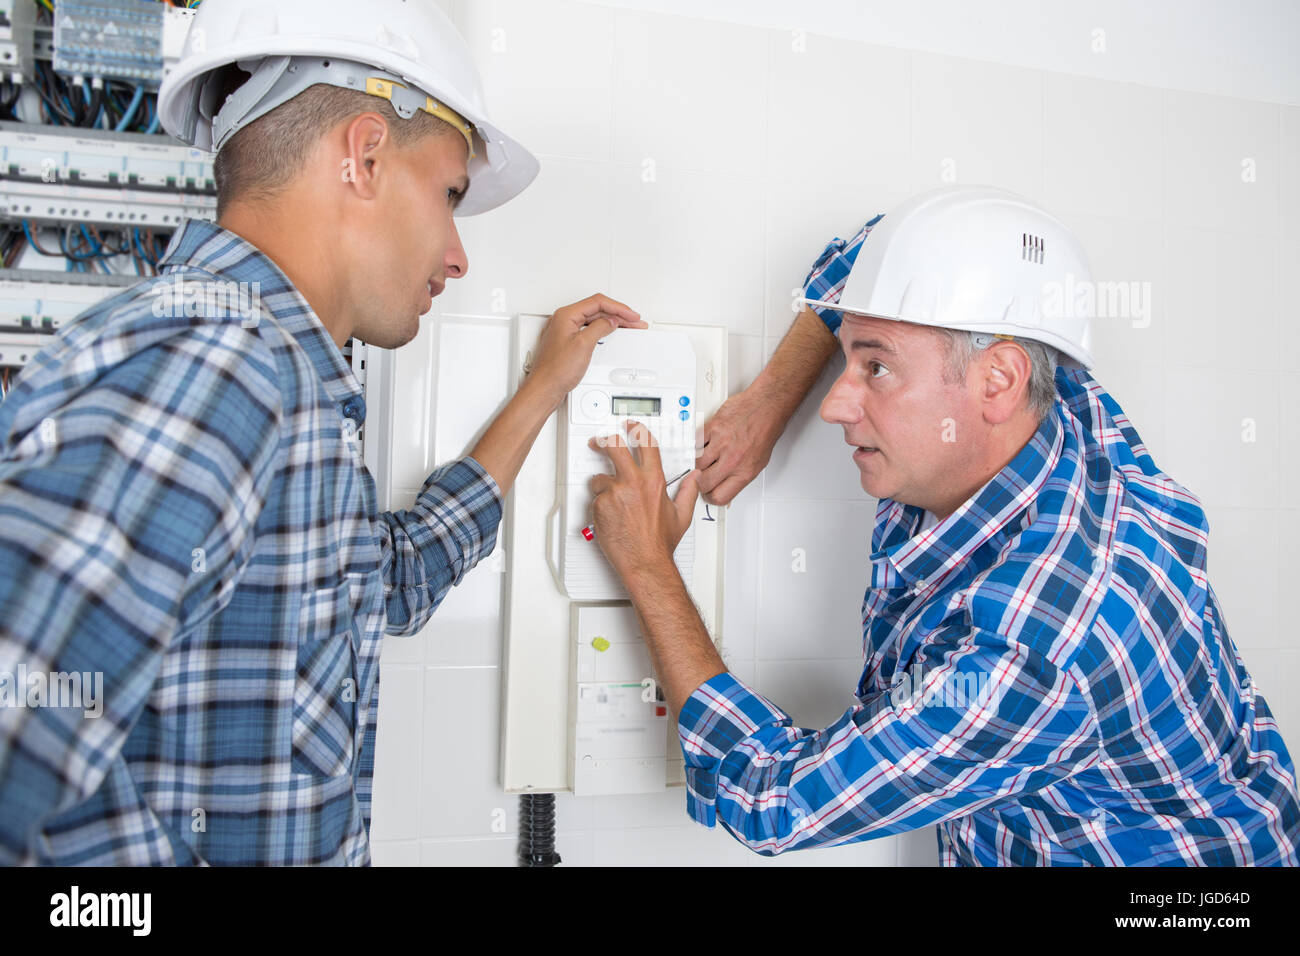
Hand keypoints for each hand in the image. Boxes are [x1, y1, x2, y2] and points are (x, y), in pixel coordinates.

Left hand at [528, 294, 645, 407]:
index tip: (631, 315)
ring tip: (628, 326)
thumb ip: (600, 328)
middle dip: (618, 314)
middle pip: (597, 309)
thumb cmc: (556, 370)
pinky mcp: (568, 341)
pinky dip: (603, 330)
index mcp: (566, 315)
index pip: (597, 302)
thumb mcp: (584, 345)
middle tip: (634, 321)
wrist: (545, 388)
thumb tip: (610, 321)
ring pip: (594, 319)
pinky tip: (611, 333)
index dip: (618, 308)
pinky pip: (589, 329)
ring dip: (612, 321)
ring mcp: (566, 330)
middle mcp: (564, 320)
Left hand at [589, 420, 698, 581]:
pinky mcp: (601, 506)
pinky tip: (609, 516)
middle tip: (598, 442)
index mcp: (654, 480)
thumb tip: (694, 478)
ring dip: (601, 485)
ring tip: (609, 499)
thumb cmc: (660, 543)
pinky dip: (599, 505)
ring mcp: (615, 493)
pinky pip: (595, 499)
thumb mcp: (681, 514)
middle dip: (604, 441)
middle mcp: (634, 482)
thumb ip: (688, 491)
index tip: (630, 426)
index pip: (645, 443)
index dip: (636, 430)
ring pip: (599, 477)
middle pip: (614, 446)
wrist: (645, 561)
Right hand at [694, 382, 785, 504]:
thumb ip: (740, 475)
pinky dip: (697, 444)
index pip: (719, 496)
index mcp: (745, 472)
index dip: (710, 496)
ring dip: (697, 463)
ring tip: (704, 458)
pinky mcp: (713, 428)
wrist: (767, 407)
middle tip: (701, 477)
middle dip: (700, 482)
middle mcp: (732, 460)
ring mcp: (721, 443)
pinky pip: (696, 442)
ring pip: (696, 463)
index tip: (707, 492)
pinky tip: (703, 443)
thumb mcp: (759, 462)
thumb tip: (727, 486)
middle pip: (703, 483)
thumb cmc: (765, 431)